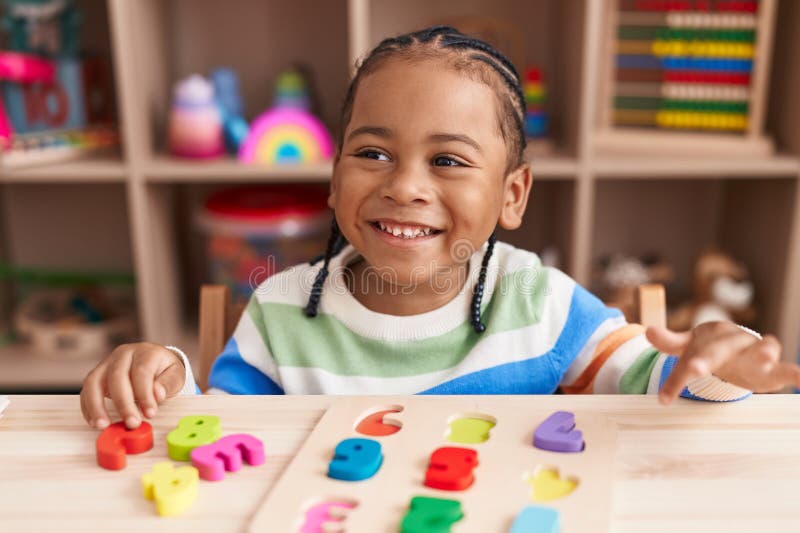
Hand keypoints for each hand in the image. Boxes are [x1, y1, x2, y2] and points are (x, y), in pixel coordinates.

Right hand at [80, 343, 185, 429]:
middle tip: (131, 423)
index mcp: (146, 352)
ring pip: (94, 381)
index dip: (145, 394)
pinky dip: (88, 407)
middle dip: (123, 403)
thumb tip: (157, 394)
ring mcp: (107, 363)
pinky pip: (86, 389)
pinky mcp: (97, 374)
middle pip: (117, 376)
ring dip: (96, 406)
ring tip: (103, 425)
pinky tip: (95, 421)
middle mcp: (124, 354)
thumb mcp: (175, 375)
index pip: (142, 372)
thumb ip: (167, 384)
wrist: (154, 362)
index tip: (150, 413)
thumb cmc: (164, 370)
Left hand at [646, 321, 799, 404]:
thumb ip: (670, 342)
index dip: (675, 379)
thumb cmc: (708, 346)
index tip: (663, 400)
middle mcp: (731, 343)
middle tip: (694, 369)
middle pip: (716, 352)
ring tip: (766, 351)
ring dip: (763, 350)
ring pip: (759, 350)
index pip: (687, 360)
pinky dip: (797, 373)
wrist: (735, 342)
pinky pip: (787, 369)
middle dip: (705, 360)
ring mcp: (753, 353)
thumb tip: (647, 331)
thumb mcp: (688, 344)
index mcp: (708, 338)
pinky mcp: (772, 368)